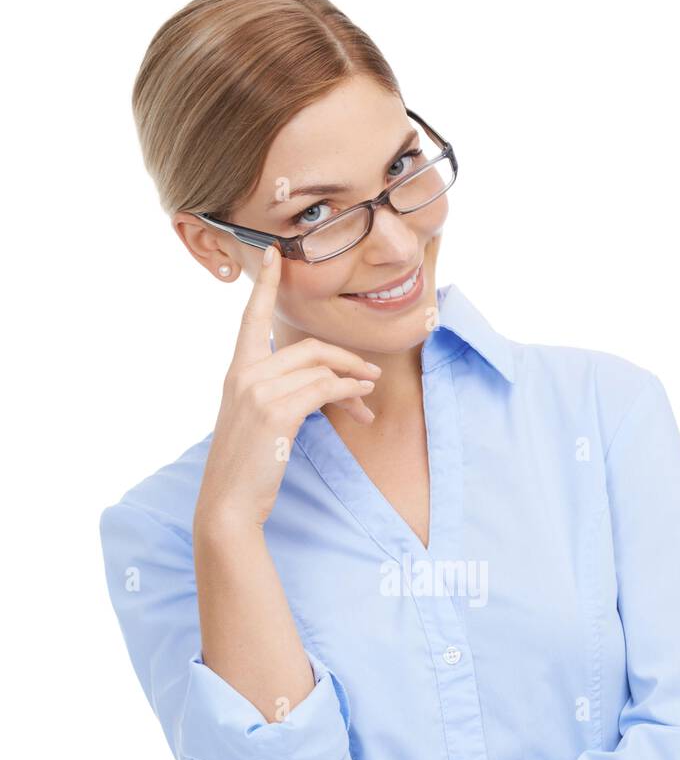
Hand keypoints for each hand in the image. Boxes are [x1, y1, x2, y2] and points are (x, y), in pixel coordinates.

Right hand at [194, 243, 381, 531]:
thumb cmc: (245, 468)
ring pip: (319, 367)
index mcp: (236, 373)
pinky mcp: (276, 411)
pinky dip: (348, 393)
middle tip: (370, 376)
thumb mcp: (256, 422)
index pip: (250, 319)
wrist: (227, 503)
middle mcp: (244, 374)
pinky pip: (324, 389)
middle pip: (307, 347)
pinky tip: (362, 404)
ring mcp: (258, 391)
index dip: (264, 286)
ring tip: (371, 394)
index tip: (273, 255)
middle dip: (344, 358)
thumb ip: (277, 395)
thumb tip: (323, 387)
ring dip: (353, 379)